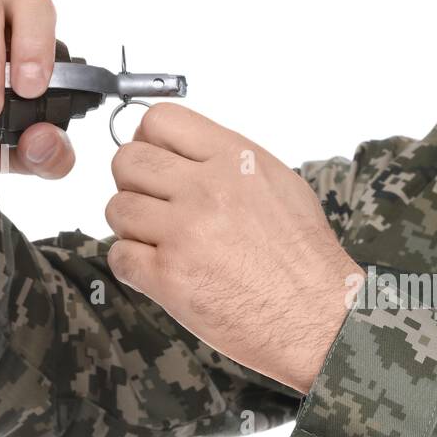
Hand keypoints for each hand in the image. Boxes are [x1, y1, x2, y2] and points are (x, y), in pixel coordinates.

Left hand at [106, 104, 362, 393]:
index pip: (158, 121)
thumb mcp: (280, 184)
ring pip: (117, 209)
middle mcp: (206, 190)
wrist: (318, 316)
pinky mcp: (169, 278)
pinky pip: (120, 256)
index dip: (146, 140)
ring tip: (162, 243)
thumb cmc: (305, 256)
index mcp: (234, 160)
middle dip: (133, 183)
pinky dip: (134, 265)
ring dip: (133, 227)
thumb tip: (186, 153)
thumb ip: (228, 162)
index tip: (154, 162)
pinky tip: (161, 271)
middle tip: (153, 206)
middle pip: (127, 161)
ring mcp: (184, 234)